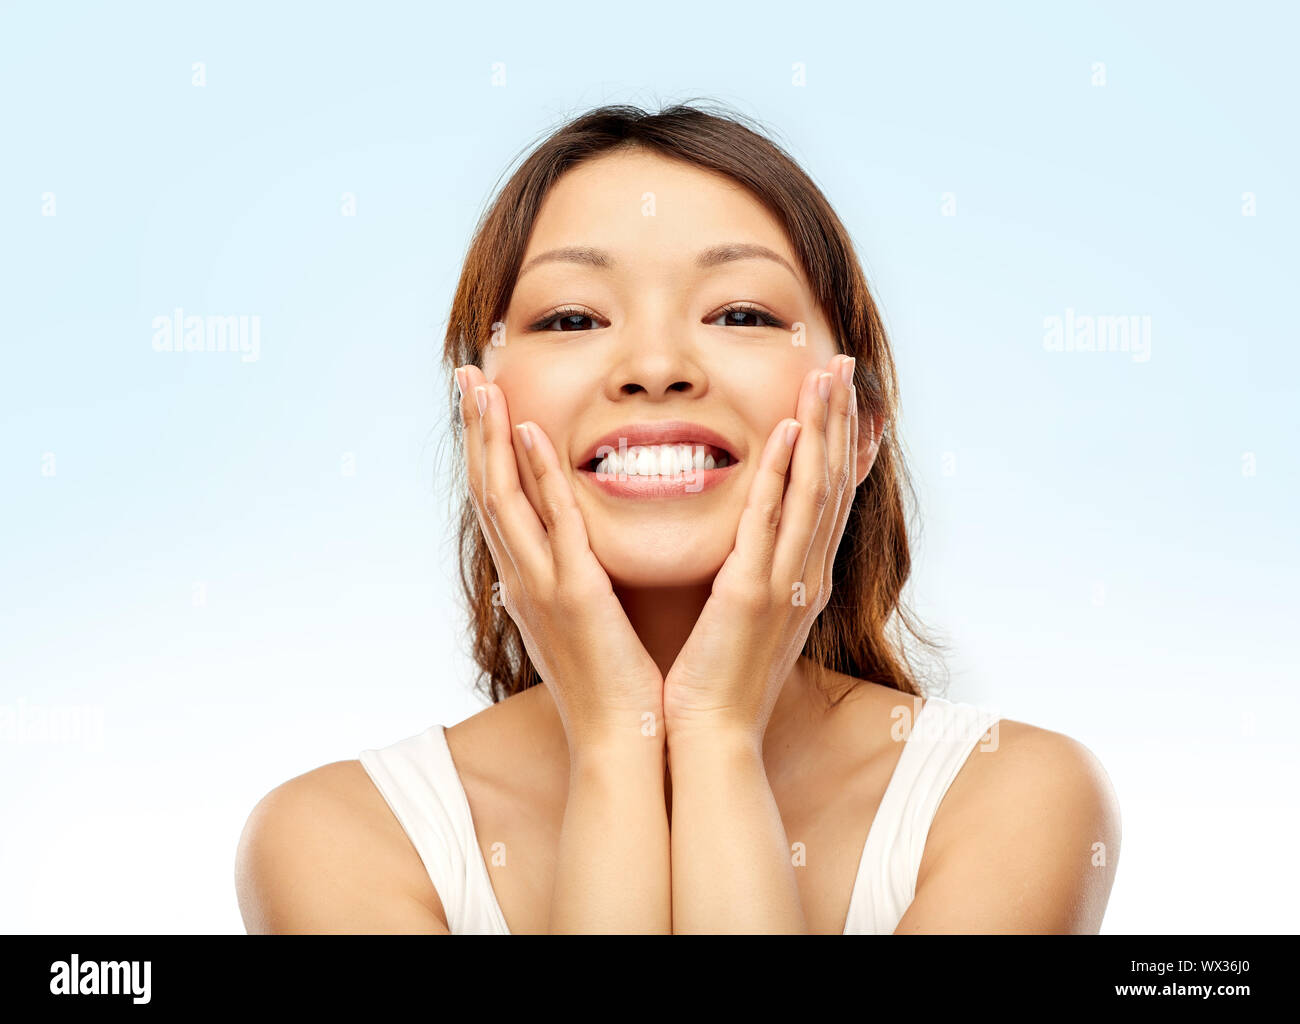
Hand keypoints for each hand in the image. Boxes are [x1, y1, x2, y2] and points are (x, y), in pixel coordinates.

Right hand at [456, 365, 664, 752]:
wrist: (620, 742)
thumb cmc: (612, 685)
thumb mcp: (584, 623)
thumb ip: (575, 581)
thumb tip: (574, 553)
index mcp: (529, 583)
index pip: (498, 503)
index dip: (485, 451)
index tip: (482, 403)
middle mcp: (525, 579)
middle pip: (487, 489)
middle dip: (475, 430)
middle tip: (466, 375)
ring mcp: (543, 586)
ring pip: (504, 497)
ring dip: (490, 438)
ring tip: (481, 386)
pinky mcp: (576, 595)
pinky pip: (552, 524)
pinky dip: (536, 477)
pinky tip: (527, 434)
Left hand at [661, 353, 875, 748]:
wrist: (711, 732)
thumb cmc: (722, 677)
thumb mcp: (749, 615)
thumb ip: (757, 570)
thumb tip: (754, 543)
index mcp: (803, 577)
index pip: (828, 494)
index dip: (839, 440)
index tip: (840, 393)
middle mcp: (807, 574)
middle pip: (832, 480)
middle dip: (839, 417)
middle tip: (840, 362)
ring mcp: (787, 583)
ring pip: (814, 490)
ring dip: (823, 428)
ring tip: (824, 376)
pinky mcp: (754, 593)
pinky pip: (772, 521)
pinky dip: (783, 474)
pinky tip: (788, 431)